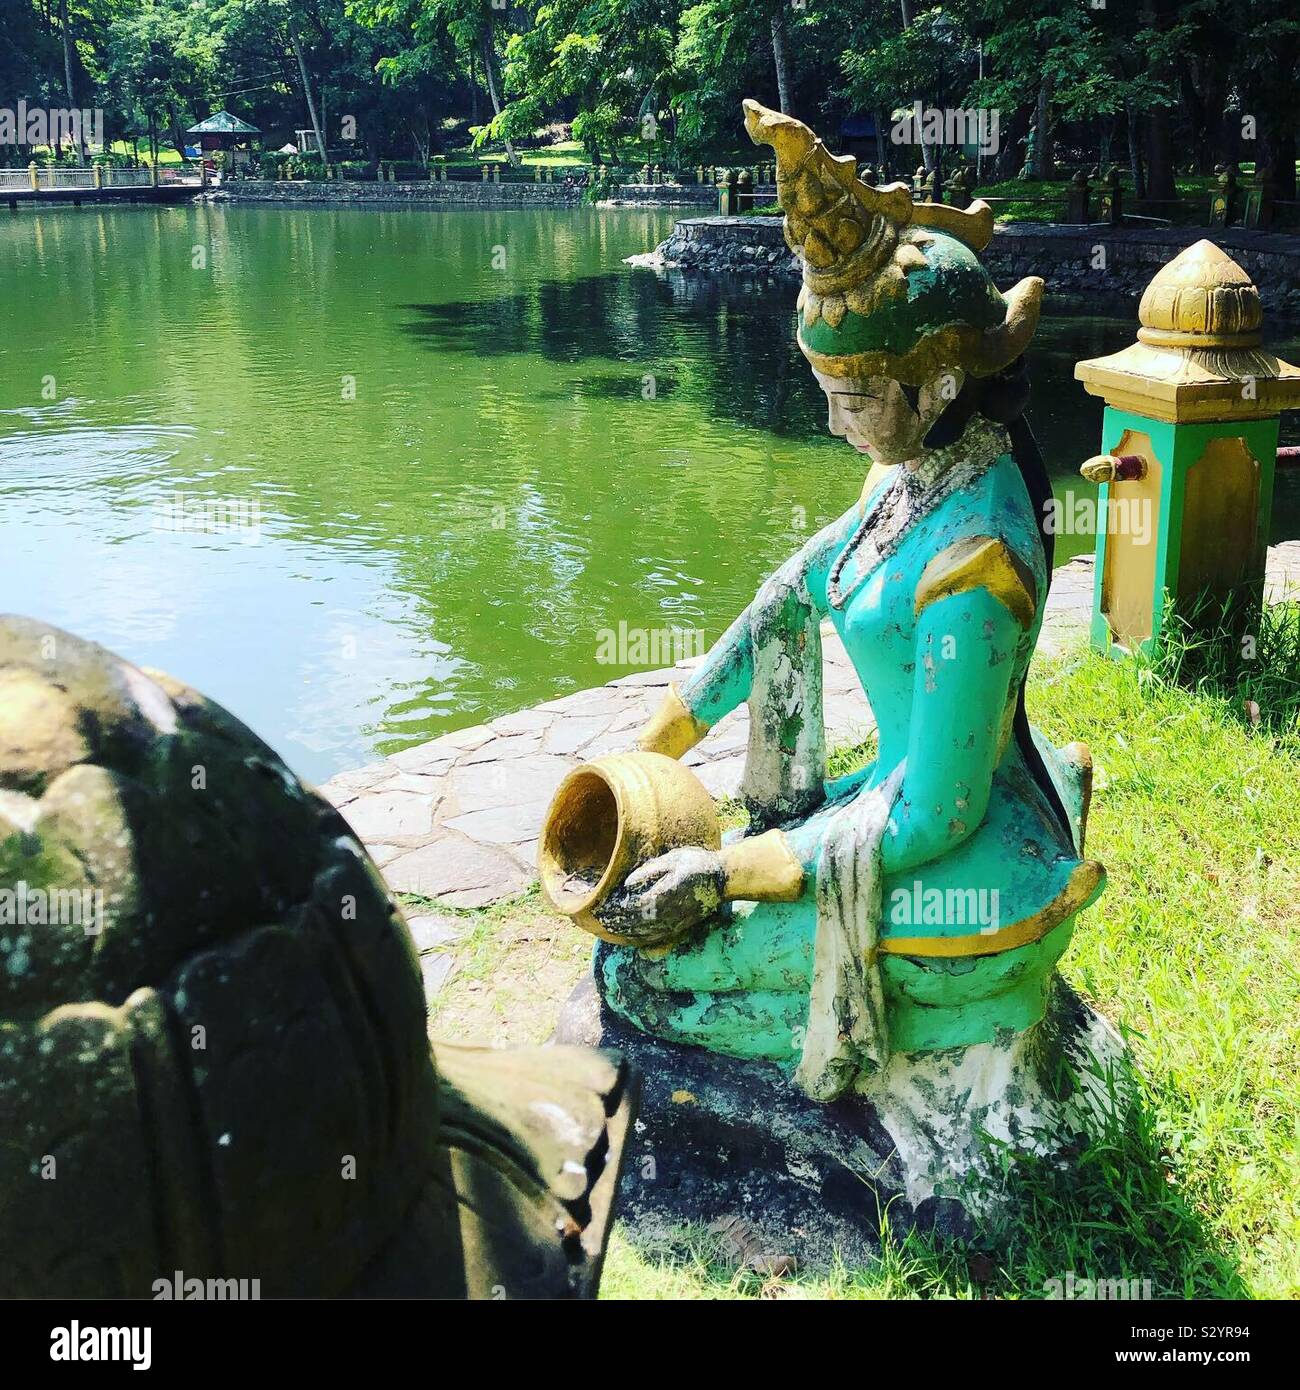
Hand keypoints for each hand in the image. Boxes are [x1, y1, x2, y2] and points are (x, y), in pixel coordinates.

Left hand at [595, 847, 725, 945]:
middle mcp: (665, 915)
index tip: (599, 907)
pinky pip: (655, 937)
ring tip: (610, 928)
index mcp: (660, 897)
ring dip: (625, 931)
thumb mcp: (672, 860)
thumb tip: (627, 884)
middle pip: (633, 923)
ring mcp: (673, 924)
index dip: (613, 909)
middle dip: (615, 922)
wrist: (722, 880)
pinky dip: (640, 937)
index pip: (629, 907)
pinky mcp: (679, 928)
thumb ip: (648, 872)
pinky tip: (633, 935)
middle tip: (599, 919)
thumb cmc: (696, 864)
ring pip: (643, 933)